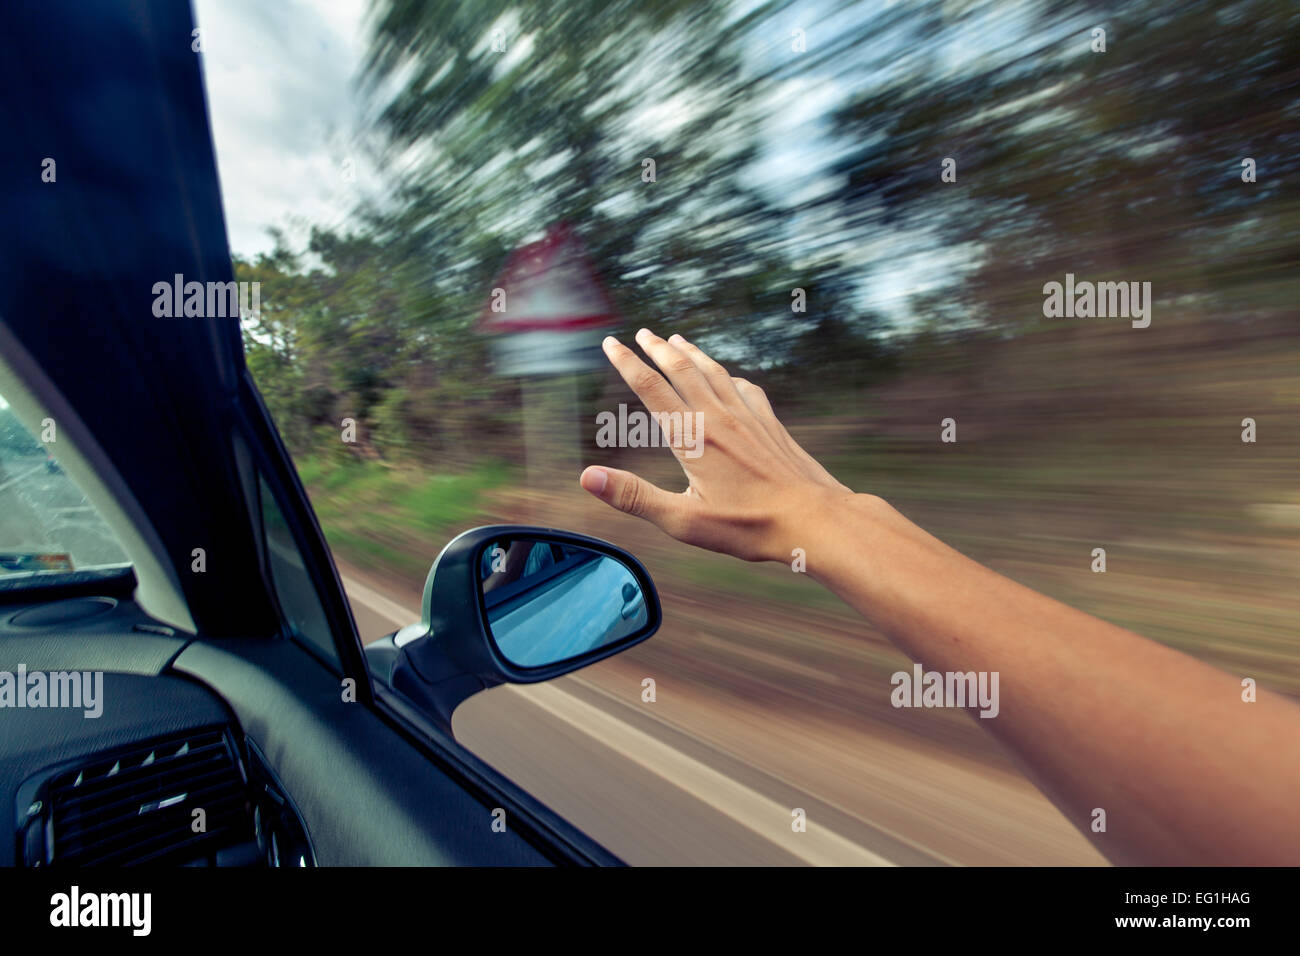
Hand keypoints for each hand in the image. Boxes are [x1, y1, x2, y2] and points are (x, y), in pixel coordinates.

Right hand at [579, 328, 854, 561]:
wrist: (814, 518)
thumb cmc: (749, 526)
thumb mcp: (683, 520)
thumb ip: (634, 496)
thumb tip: (587, 477)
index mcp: (692, 437)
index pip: (651, 389)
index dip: (627, 363)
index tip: (611, 342)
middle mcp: (719, 417)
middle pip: (682, 370)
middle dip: (658, 348)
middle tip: (642, 332)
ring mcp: (748, 416)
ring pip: (714, 372)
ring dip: (692, 353)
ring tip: (677, 340)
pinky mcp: (771, 424)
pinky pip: (745, 388)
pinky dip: (729, 376)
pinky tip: (729, 377)